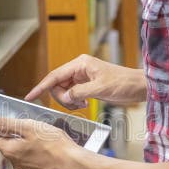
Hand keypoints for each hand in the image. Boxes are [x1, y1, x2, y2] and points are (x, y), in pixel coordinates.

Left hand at [0, 116, 88, 168]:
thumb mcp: (29, 127)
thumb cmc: (53, 145)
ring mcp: (26, 168)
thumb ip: (8, 124)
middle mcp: (14, 162)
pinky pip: (30, 155)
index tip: (3, 118)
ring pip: (20, 149)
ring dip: (26, 140)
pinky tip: (46, 143)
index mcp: (9, 151)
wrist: (72, 163)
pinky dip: (34, 148)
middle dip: (14, 132)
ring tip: (40, 133)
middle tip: (28, 123)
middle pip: (7, 143)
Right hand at [25, 54, 145, 109]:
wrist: (138, 87)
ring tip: (83, 105)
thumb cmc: (123, 83)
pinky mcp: (86, 86)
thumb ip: (80, 92)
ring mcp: (82, 77)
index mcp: (80, 64)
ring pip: (64, 91)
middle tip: (76, 105)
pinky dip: (74, 102)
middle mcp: (78, 69)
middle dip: (62, 97)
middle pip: (57, 85)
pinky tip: (85, 104)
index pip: (54, 76)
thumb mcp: (100, 88)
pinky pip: (72, 95)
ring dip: (69, 101)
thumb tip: (65, 97)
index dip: (40, 86)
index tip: (30, 96)